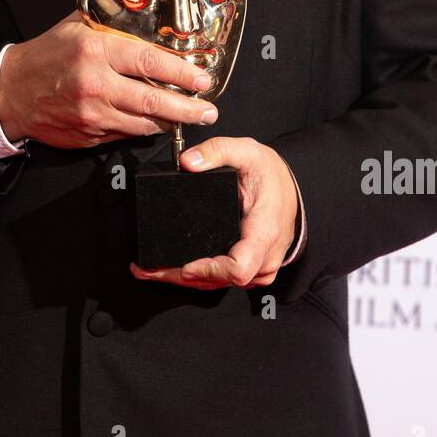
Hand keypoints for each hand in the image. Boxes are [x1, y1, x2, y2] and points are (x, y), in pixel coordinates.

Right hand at [0, 10, 219, 149]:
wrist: (11, 91)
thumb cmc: (46, 55)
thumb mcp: (77, 27)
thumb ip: (112, 25)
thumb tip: (148, 21)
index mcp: (95, 51)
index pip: (149, 62)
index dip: (181, 73)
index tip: (202, 79)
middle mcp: (96, 84)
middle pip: (154, 101)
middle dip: (188, 108)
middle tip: (209, 110)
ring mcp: (92, 114)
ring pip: (143, 124)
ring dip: (169, 122)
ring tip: (188, 117)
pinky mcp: (88, 136)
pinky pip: (125, 134)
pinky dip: (143, 129)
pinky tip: (154, 122)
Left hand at [130, 137, 298, 289]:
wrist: (289, 185)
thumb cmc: (270, 173)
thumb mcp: (247, 151)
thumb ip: (217, 151)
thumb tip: (188, 162)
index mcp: (264, 231)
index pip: (240, 268)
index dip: (211, 271)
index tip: (186, 265)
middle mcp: (265, 255)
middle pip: (222, 281)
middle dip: (182, 278)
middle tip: (147, 270)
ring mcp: (259, 266)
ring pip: (219, 285)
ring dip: (184, 281)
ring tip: (150, 270)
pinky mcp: (251, 270)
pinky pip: (224, 281)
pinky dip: (197, 278)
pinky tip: (171, 271)